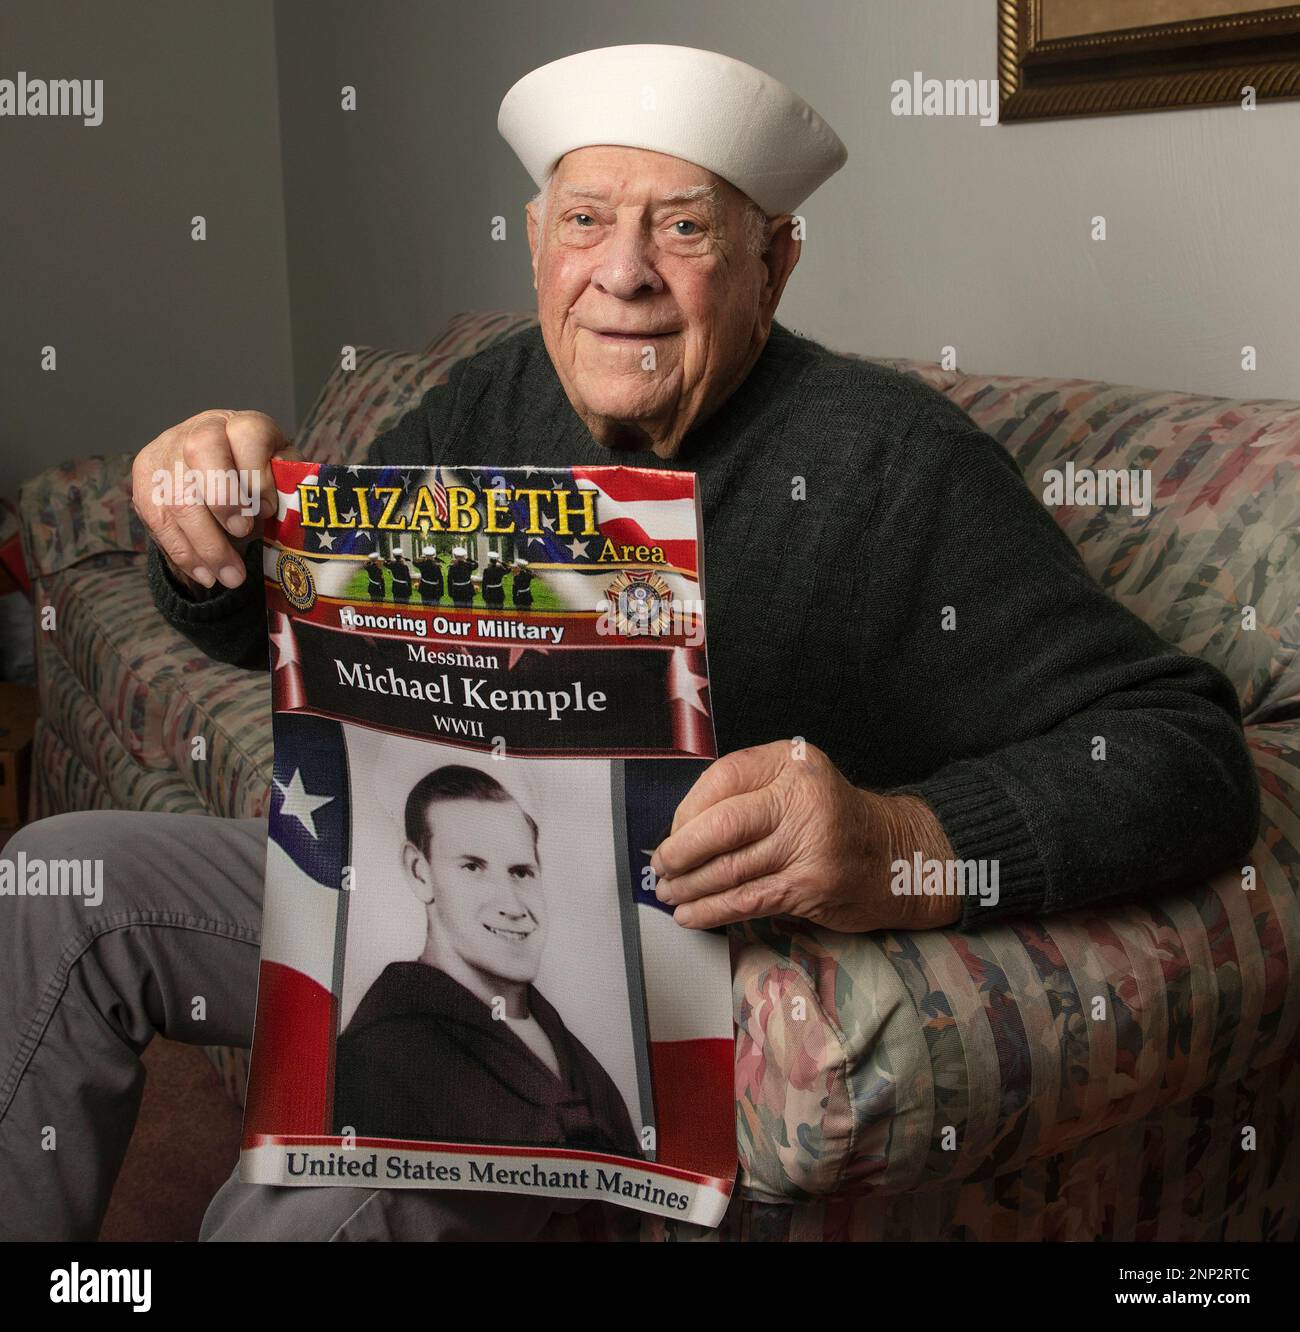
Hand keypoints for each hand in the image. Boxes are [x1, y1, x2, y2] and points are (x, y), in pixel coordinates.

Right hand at [131, 409, 290, 591]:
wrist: (217, 475)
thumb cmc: (258, 480)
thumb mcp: (282, 477)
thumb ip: (287, 485)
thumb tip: (287, 504)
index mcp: (239, 424)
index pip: (247, 434)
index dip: (257, 473)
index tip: (268, 509)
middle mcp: (198, 430)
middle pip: (200, 452)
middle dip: (222, 499)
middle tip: (243, 533)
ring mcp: (165, 453)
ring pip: (176, 494)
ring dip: (205, 544)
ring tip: (229, 577)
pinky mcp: (144, 480)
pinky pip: (157, 520)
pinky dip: (184, 554)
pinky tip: (204, 574)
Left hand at [650, 740, 959, 932]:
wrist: (899, 854)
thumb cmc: (833, 818)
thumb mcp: (797, 782)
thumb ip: (748, 792)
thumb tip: (681, 829)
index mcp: (791, 763)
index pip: (723, 779)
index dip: (687, 810)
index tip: (673, 832)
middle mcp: (802, 798)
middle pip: (722, 826)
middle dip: (680, 852)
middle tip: (661, 867)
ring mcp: (809, 844)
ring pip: (730, 868)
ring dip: (690, 887)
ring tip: (670, 893)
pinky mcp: (811, 885)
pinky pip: (748, 900)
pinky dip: (712, 911)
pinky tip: (691, 915)